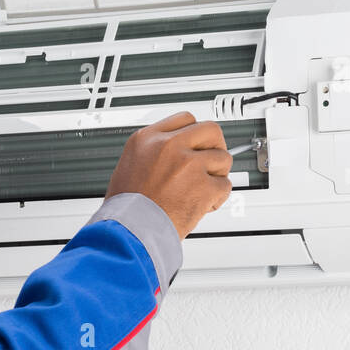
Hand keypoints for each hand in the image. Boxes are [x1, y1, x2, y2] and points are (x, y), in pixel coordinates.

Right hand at [105, 111, 233, 239]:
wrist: (130, 230)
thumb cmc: (125, 208)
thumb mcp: (128, 166)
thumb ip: (153, 154)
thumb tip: (172, 153)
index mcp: (148, 139)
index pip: (185, 119)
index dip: (195, 132)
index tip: (197, 142)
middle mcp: (170, 146)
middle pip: (210, 130)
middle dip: (215, 145)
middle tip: (211, 161)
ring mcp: (189, 164)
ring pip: (223, 158)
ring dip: (218, 174)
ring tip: (204, 188)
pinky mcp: (204, 186)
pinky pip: (225, 186)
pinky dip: (217, 198)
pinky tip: (204, 204)